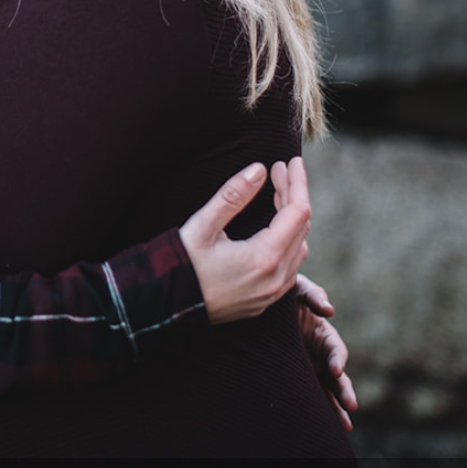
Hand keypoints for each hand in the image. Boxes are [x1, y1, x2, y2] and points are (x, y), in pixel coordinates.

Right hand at [180, 158, 310, 324]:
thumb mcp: (203, 225)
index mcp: (264, 257)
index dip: (297, 182)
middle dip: (293, 195)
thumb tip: (259, 169)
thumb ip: (233, 196)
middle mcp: (276, 279)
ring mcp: (272, 293)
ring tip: (276, 196)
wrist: (165, 306)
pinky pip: (290, 267)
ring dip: (292, 220)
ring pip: (299, 248)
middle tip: (278, 172)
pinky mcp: (264, 301)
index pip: (297, 212)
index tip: (290, 161)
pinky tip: (273, 229)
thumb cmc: (181, 264)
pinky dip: (288, 242)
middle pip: (302, 227)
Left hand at [296, 273, 357, 430]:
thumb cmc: (284, 294)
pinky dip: (316, 407)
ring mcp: (308, 366)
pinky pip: (308, 393)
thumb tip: (329, 311)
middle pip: (337, 376)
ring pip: (326, 390)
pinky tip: (319, 423)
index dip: (337, 359)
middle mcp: (319, 353)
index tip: (335, 370)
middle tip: (351, 405)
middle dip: (344, 391)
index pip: (335, 349)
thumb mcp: (298, 288)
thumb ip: (313, 295)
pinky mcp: (295, 376)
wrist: (260, 304)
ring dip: (336, 407)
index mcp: (323, 333)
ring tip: (345, 425)